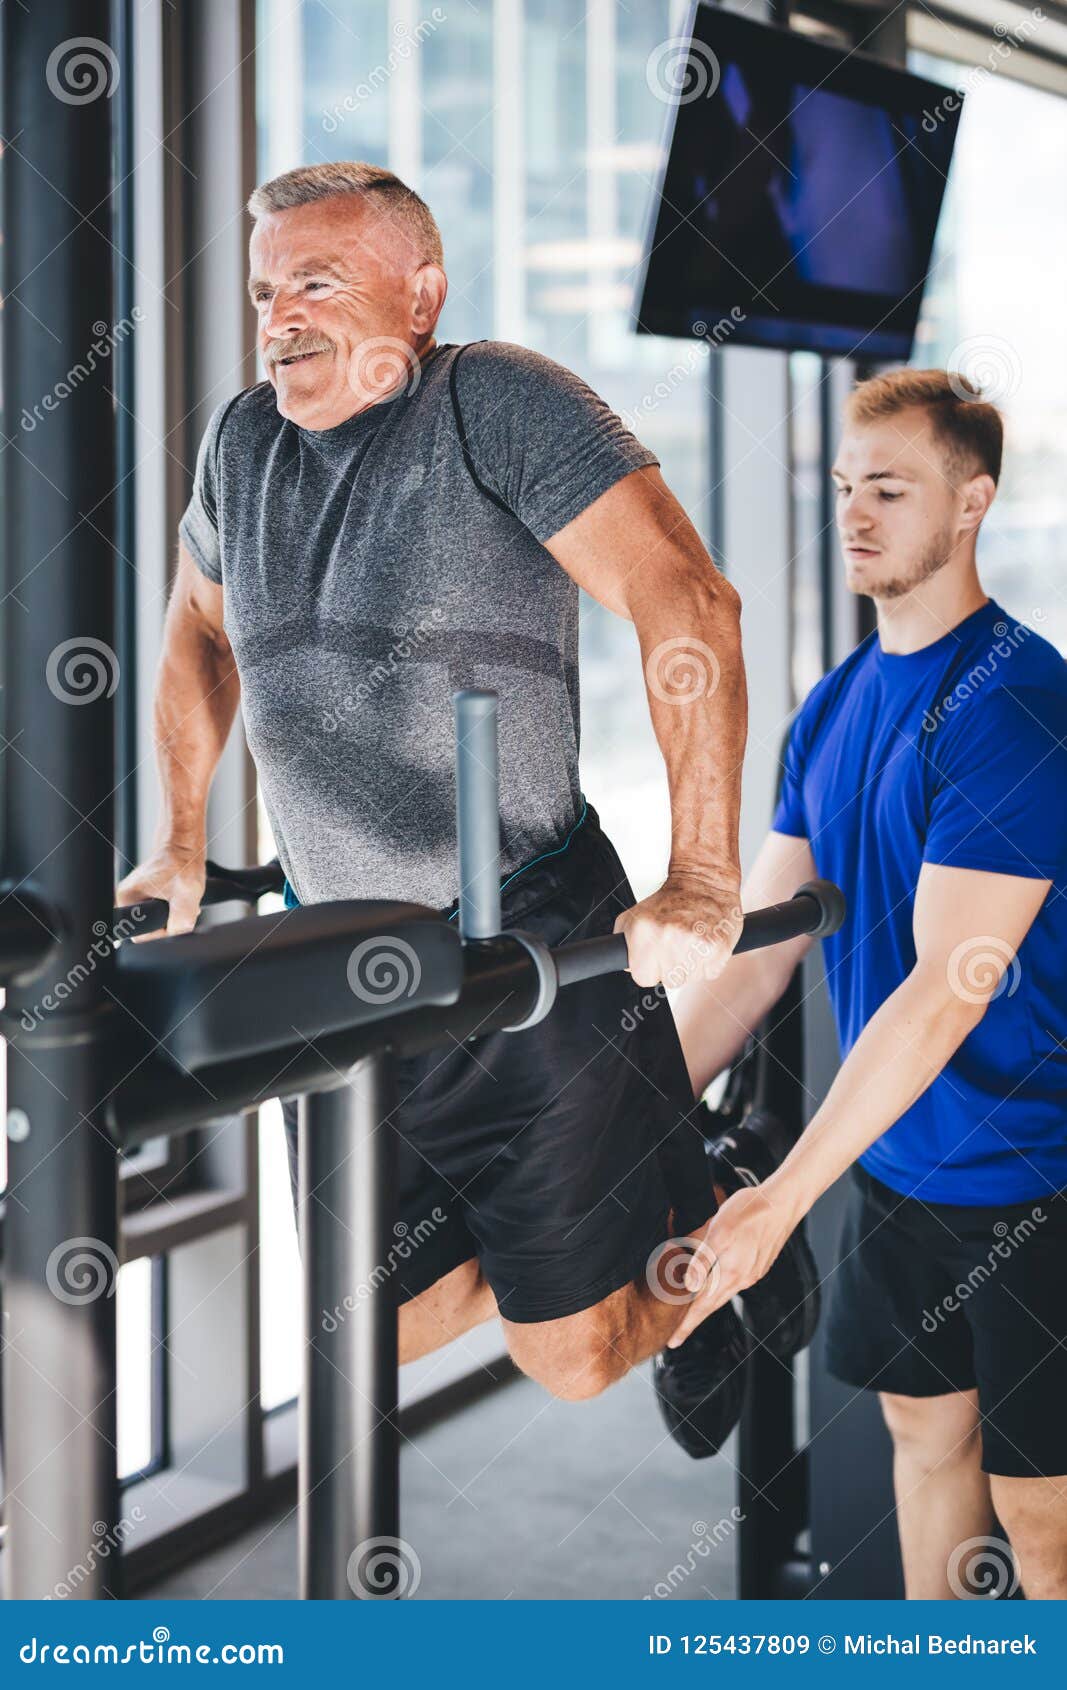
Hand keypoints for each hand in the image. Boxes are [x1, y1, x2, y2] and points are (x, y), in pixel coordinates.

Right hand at [114, 841, 206, 941]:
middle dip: (171, 921)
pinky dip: (176, 908)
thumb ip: (182, 919)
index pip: (141, 934)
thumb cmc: (182, 861)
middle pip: (151, 928)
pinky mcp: (149, 895)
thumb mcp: (186, 892)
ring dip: (175, 914)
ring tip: (183, 897)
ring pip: (159, 921)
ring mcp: (138, 897)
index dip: (161, 931)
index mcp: (127, 898)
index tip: (174, 916)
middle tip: (182, 904)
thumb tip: (178, 933)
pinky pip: (163, 912)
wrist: (185, 844)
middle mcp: (129, 899)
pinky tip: (182, 897)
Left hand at [612, 869, 741, 988]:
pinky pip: (710, 973)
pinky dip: (708, 962)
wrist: (705, 882)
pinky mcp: (717, 949)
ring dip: (691, 966)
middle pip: (669, 981)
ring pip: (690, 979)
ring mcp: (694, 945)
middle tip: (676, 945)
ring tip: (691, 942)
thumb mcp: (635, 916)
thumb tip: (629, 966)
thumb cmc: (673, 900)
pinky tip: (704, 942)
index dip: (650, 969)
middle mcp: (668, 938)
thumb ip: (624, 942)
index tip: (655, 958)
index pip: (643, 978)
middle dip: (671, 967)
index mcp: (645, 931)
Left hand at [667, 1181, 801, 1347]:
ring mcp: (754, 1272)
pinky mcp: (760, 1264)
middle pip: (713, 1304)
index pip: (702, 1307)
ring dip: (707, 1301)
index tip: (673, 1342)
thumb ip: (702, 1260)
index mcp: (731, 1274)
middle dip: (694, 1319)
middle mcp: (743, 1279)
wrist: (783, 1202)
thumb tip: (689, 1286)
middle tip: (678, 1334)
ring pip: (724, 1291)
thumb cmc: (749, 1212)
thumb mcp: (718, 1232)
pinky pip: (735, 1280)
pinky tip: (716, 1280)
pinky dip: (721, 1285)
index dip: (687, 1325)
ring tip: (692, 1307)